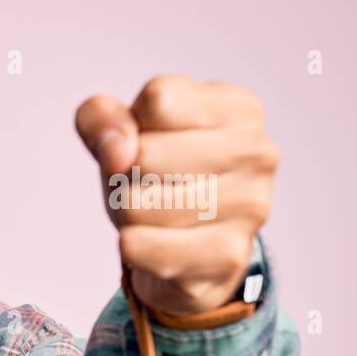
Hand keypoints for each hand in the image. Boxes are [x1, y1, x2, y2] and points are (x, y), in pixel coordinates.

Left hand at [75, 74, 278, 314]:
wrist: (185, 251)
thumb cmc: (155, 177)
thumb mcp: (118, 132)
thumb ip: (100, 118)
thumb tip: (117, 152)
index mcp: (237, 108)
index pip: (157, 100)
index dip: (131, 127)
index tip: (148, 142)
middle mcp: (256, 151)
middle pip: (144, 155)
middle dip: (124, 177)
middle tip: (147, 186)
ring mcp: (250, 205)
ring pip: (138, 205)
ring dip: (126, 215)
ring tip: (154, 215)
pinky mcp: (229, 255)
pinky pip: (141, 247)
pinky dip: (131, 247)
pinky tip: (155, 243)